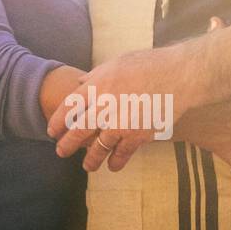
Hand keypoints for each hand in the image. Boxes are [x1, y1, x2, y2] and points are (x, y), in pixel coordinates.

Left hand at [47, 46, 187, 172]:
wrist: (178, 76)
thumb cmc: (147, 65)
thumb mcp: (115, 63)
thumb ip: (96, 76)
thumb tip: (81, 82)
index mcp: (96, 86)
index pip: (68, 108)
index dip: (58, 121)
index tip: (52, 131)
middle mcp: (104, 107)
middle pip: (78, 131)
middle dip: (66, 144)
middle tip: (60, 152)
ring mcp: (120, 124)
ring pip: (98, 147)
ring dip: (91, 159)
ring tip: (87, 166)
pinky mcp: (138, 135)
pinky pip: (123, 153)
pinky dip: (117, 161)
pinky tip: (113, 166)